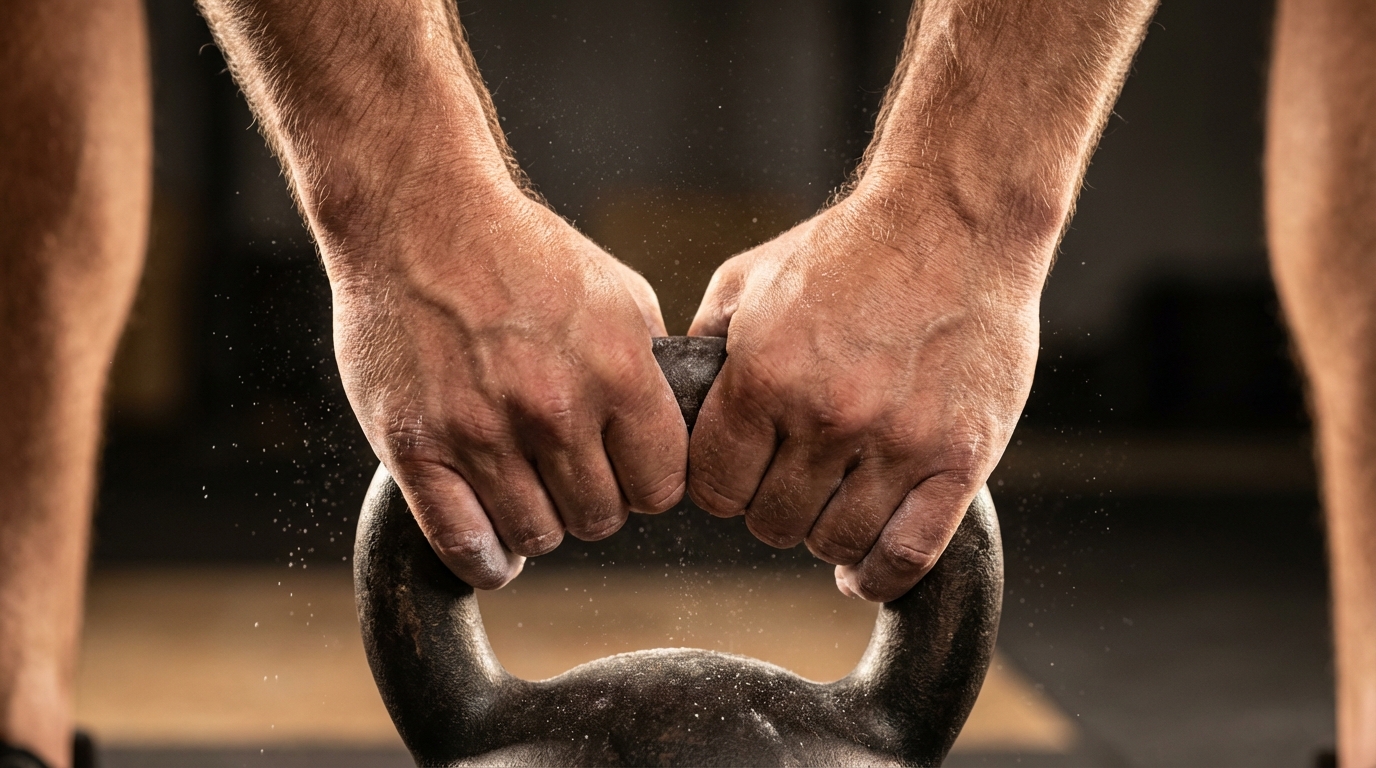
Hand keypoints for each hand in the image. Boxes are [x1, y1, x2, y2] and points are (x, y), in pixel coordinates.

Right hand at [330, 182, 687, 588]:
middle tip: (567, 470)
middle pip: (600, 518)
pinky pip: (464, 546)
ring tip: (525, 487)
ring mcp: (482, 433)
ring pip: (537, 536)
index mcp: (617, 372)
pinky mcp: (417, 449)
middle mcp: (554, 409)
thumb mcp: (619, 293)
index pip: (660, 487)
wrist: (421, 217)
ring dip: (538, 522)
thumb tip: (674, 433)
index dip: (645, 483)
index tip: (623, 468)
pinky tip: (491, 537)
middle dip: (591, 501)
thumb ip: (649, 370)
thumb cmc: (521, 252)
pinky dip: (486, 556)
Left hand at [687, 183, 1043, 600]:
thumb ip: (708, 346)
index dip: (721, 489)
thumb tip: (676, 401)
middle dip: (772, 509)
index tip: (739, 478)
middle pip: (771, 523)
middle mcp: (826, 415)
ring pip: (835, 542)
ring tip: (833, 507)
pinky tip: (864, 568)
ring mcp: (897, 441)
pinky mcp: (958, 458)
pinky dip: (879, 574)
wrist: (954, 220)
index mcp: (764, 375)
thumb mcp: (750, 278)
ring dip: (825, 535)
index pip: (714, 487)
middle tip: (792, 483)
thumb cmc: (851, 247)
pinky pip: (909, 554)